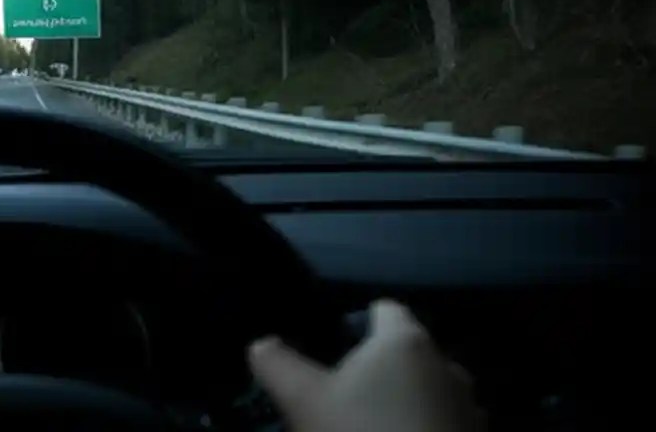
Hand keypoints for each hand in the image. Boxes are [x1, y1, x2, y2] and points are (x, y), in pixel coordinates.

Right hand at [249, 299, 483, 431]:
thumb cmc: (361, 431)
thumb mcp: (303, 399)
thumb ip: (277, 363)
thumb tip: (261, 345)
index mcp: (405, 341)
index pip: (384, 310)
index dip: (356, 324)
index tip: (332, 351)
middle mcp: (446, 365)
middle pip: (406, 353)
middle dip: (378, 370)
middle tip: (343, 400)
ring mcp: (467, 407)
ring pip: (426, 391)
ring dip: (403, 403)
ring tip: (370, 426)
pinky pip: (442, 423)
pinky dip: (421, 428)